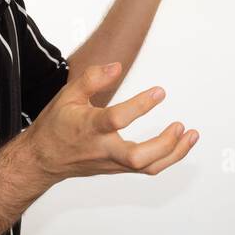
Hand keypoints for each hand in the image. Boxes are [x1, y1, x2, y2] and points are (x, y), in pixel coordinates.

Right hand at [25, 62, 198, 179]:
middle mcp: (103, 149)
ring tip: (191, 134)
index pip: (117, 120)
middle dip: (164, 145)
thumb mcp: (68, 95)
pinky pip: (147, 168)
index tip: (160, 92)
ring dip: (174, 154)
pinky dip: (168, 157)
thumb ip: (92, 78)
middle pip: (137, 158)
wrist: (43, 160)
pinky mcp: (119, 167)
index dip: (140, 106)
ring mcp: (112, 162)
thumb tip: (117, 66)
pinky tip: (181, 143)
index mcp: (89, 128)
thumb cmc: (56, 125)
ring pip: (147, 168)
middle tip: (181, 125)